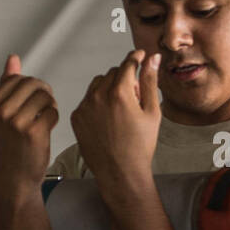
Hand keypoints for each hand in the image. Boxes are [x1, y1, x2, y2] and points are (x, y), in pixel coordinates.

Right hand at [0, 54, 58, 193]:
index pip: (17, 79)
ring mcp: (16, 122)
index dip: (30, 87)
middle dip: (42, 93)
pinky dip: (53, 118)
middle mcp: (0, 113)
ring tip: (44, 117)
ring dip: (49, 105)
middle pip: (32, 84)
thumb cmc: (7, 148)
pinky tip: (46, 128)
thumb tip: (12, 59)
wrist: (13, 179)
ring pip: (44, 96)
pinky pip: (52, 111)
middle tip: (43, 107)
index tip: (31, 100)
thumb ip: (6, 86)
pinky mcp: (33, 132)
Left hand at [70, 50, 160, 196]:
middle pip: (112, 72)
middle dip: (124, 77)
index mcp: (119, 93)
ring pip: (98, 84)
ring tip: (121, 107)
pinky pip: (87, 99)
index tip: (140, 56)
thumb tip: (152, 60)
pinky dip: (97, 101)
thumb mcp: (151, 112)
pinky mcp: (77, 117)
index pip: (127, 63)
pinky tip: (108, 118)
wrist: (119, 172)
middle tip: (134, 94)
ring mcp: (85, 107)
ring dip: (109, 87)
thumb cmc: (139, 146)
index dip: (136, 58)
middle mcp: (98, 97)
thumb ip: (150, 82)